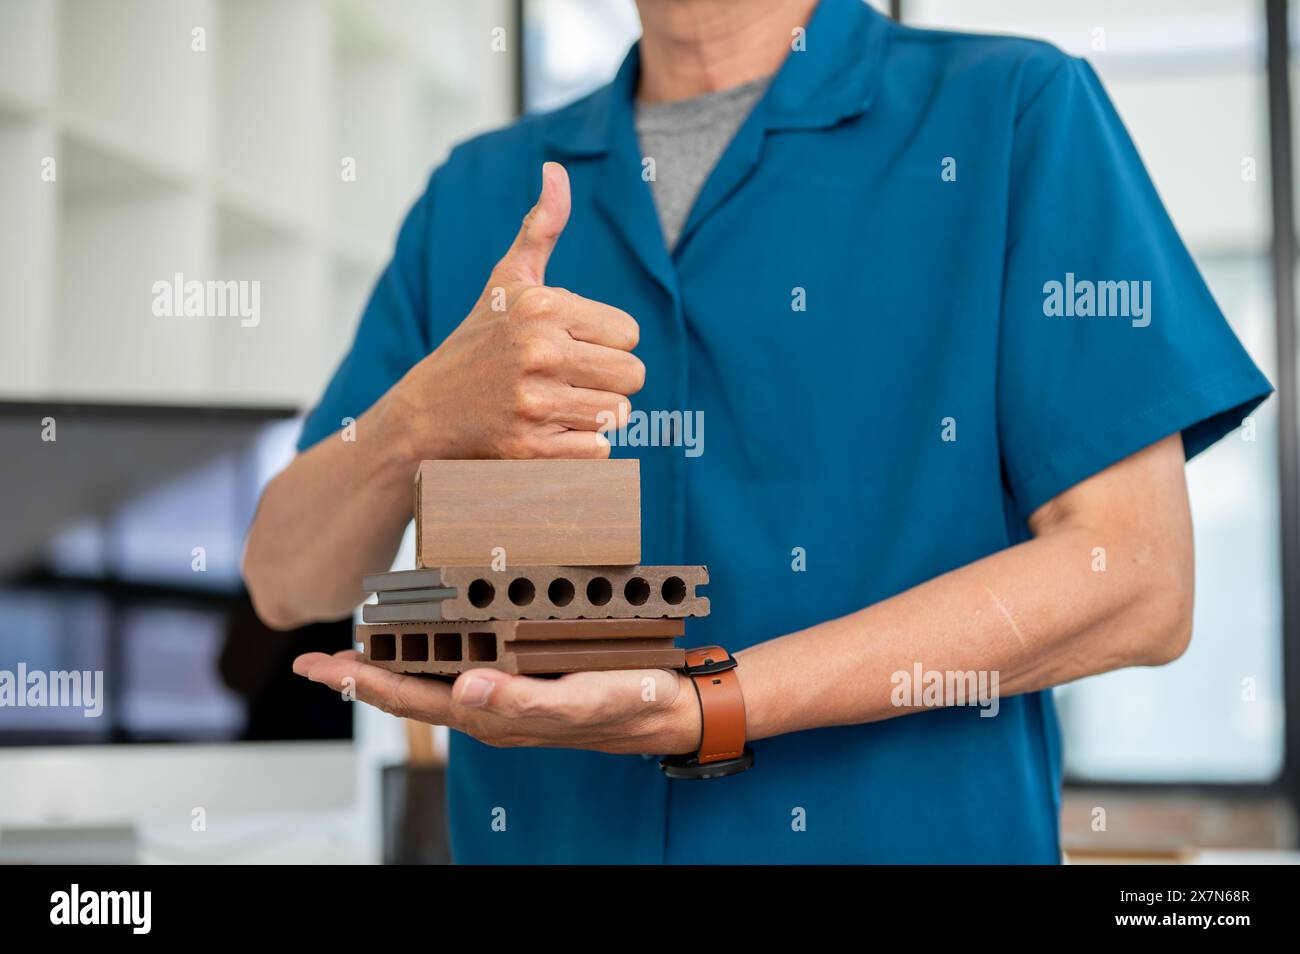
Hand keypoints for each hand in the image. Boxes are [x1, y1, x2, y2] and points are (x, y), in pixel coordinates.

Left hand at [293, 650, 702, 755]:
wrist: (669, 707)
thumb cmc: (629, 702)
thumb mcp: (581, 698)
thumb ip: (524, 698)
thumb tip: (462, 687)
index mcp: (494, 713)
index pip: (411, 697)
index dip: (361, 682)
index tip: (319, 665)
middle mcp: (490, 707)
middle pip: (409, 691)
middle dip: (359, 676)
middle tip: (316, 659)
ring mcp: (504, 695)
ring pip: (431, 681)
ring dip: (389, 666)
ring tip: (355, 649)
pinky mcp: (521, 680)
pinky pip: (461, 668)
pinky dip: (429, 654)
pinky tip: (427, 640)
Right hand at [384, 161, 644, 461]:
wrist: (426, 411)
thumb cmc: (478, 340)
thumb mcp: (507, 280)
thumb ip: (541, 227)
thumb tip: (556, 169)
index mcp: (541, 306)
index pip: (629, 333)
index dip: (606, 342)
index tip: (570, 345)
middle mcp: (538, 351)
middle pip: (633, 376)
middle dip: (608, 380)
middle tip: (569, 379)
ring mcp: (533, 403)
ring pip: (618, 414)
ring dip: (595, 415)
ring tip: (557, 405)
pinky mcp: (530, 449)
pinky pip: (599, 452)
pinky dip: (582, 448)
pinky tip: (549, 433)